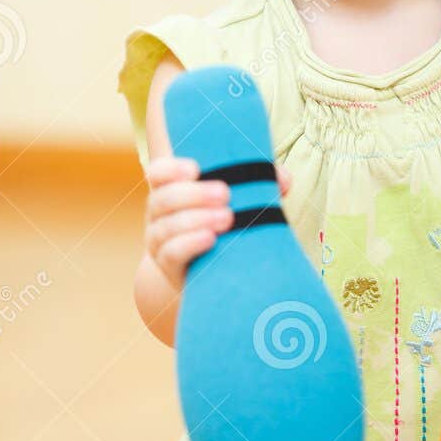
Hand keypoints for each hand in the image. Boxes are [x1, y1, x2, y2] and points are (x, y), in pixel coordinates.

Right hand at [144, 154, 291, 288]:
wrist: (210, 271)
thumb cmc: (224, 225)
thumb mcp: (237, 201)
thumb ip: (258, 185)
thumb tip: (282, 181)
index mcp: (170, 190)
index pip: (158, 173)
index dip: (172, 169)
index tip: (197, 168)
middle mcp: (158, 214)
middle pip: (164, 198)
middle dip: (194, 194)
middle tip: (225, 193)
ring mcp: (159, 241)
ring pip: (167, 226)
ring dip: (197, 219)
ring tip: (227, 218)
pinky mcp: (168, 266)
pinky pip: (172, 253)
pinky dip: (190, 244)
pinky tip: (211, 239)